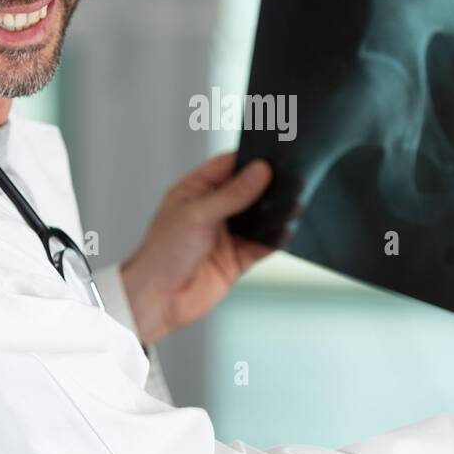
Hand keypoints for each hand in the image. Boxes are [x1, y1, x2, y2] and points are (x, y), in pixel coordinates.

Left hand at [120, 152, 275, 344]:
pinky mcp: (236, 259)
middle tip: (292, 176)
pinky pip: (262, 245)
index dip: (249, 159)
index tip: (273, 154)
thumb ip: (231, 195)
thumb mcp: (196, 215)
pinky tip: (286, 231)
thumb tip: (260, 172)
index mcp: (195, 192)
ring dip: (276, 213)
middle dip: (268, 185)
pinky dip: (275, 239)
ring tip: (296, 203)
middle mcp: (212, 211)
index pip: (227, 167)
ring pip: (259, 218)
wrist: (157, 300)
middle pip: (247, 191)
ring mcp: (226, 235)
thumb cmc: (161, 254)